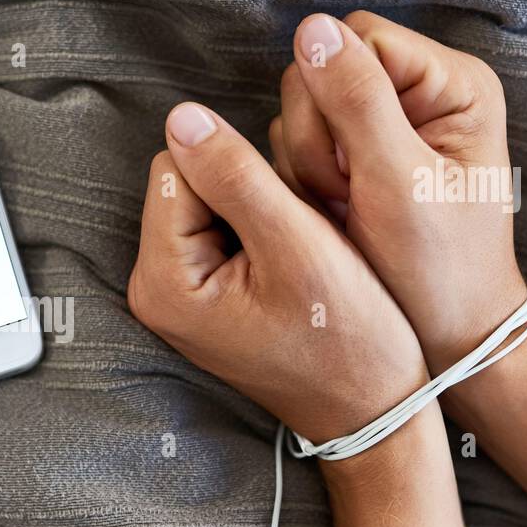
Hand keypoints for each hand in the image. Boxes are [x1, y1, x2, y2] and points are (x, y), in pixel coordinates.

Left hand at [127, 102, 427, 443]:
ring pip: (208, 200)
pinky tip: (294, 264)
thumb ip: (235, 176)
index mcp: (164, 281)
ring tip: (299, 256)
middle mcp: (154, 289)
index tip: (286, 212)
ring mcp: (177, 295)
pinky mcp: (202, 296)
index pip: (176, 166)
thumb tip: (183, 117)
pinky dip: (260, 232)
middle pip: (186, 182)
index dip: (236, 168)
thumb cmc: (346, 340)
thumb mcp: (297, 245)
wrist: (372, 408)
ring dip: (258, 208)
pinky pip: (222, 229)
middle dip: (244, 189)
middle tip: (297, 238)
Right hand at [271, 11, 526, 372]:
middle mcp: (418, 92)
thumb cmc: (437, 269)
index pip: (356, 39)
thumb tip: (312, 29)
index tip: (352, 162)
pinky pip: (295, 144)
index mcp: (451, 84)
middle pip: (322, 69)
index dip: (332, 94)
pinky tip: (333, 214)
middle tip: (346, 192)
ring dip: (306, 163)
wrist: (443, 335)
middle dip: (317, 135)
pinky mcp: (353, 156)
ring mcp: (382, 125)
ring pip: (301, 109)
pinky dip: (303, 181)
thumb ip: (358, 102)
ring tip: (344, 209)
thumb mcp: (398, 183)